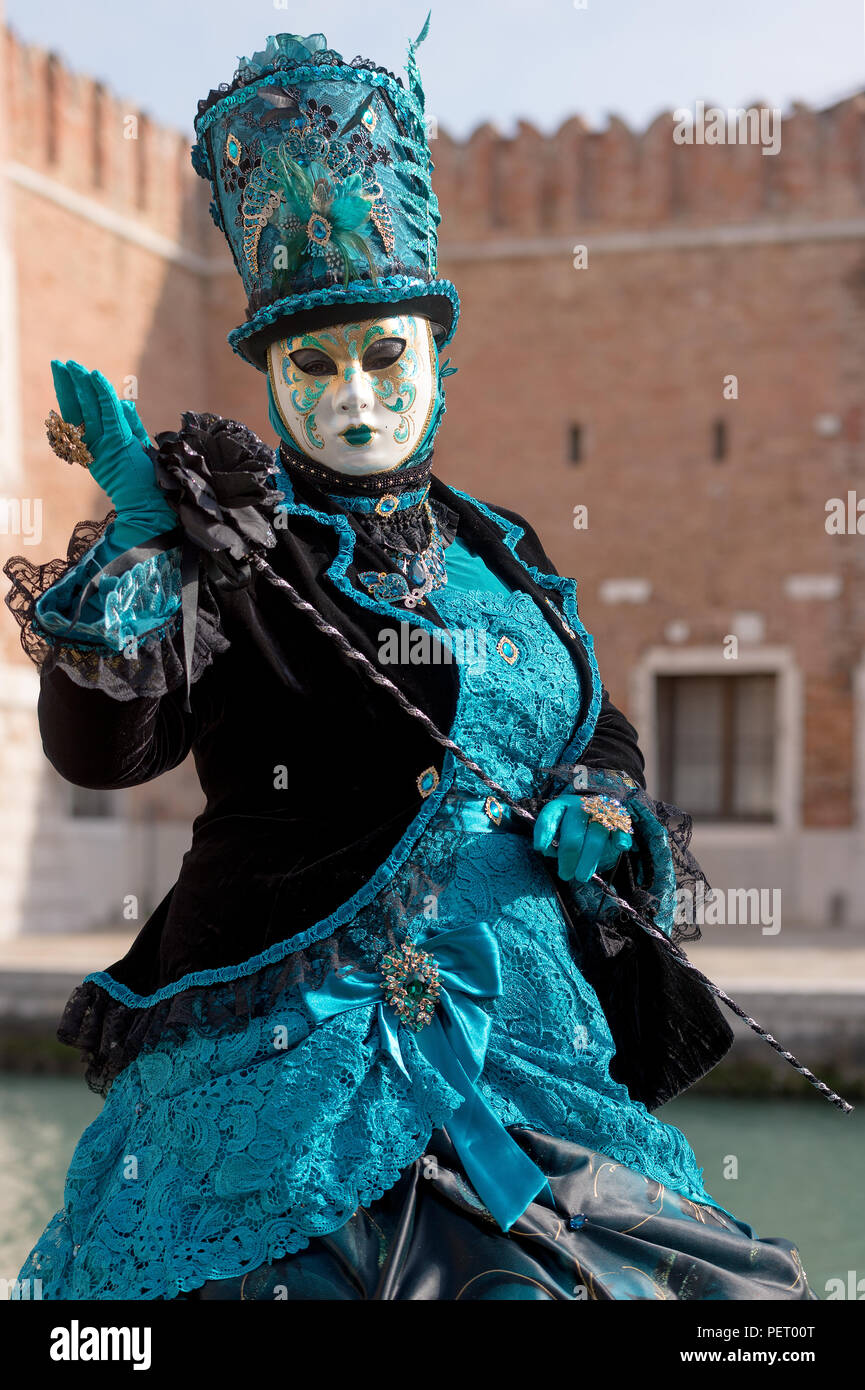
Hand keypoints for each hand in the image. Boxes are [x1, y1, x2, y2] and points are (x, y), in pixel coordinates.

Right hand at [50, 359, 176, 546]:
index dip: (71, 395)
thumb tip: (125, 402)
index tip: (65, 376)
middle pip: (77, 409)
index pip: (78, 417)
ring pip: (89, 407)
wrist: (150, 507)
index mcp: (96, 448)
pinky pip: (108, 412)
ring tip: (71, 365)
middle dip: (69, 384)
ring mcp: (105, 444)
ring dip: (81, 383)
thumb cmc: (147, 482)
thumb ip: (131, 425)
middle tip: (59, 363)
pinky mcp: (118, 442)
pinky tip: (94, 375)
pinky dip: (102, 393)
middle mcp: (95, 446)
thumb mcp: (138, 449)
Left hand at [533, 793, 632, 882]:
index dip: (544, 832)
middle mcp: (581, 806)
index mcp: (563, 805)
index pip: (550, 816)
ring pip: (595, 838)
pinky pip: (621, 830)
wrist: (601, 813)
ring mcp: (601, 812)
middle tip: (565, 875)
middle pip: (573, 836)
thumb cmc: (574, 828)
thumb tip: (547, 850)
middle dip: (567, 859)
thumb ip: (552, 840)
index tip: (540, 848)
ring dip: (588, 860)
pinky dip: (621, 838)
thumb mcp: (559, 830)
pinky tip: (620, 846)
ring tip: (581, 877)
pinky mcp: (619, 820)